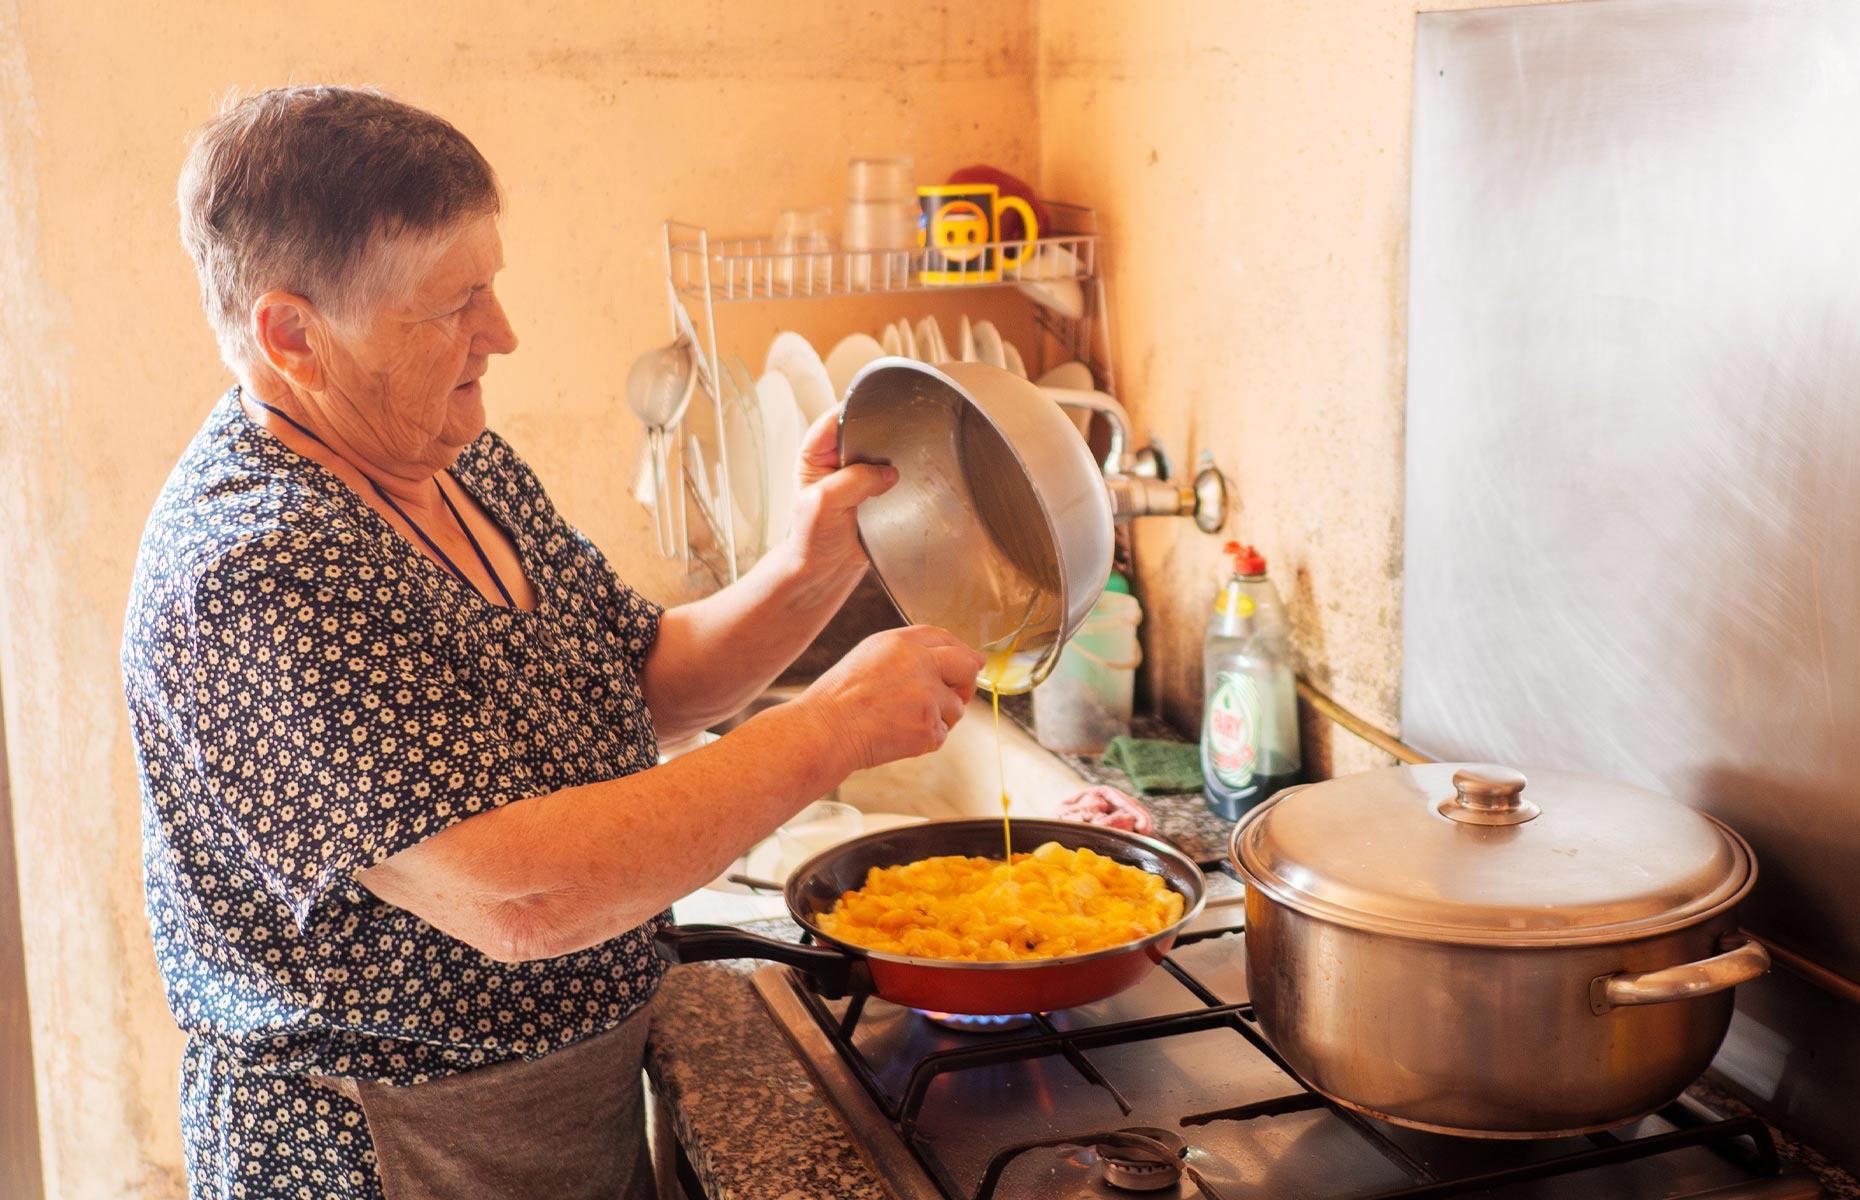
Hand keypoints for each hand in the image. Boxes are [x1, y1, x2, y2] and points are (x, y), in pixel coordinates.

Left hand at [785, 406, 895, 580]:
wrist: (825, 571)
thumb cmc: (812, 539)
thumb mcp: (823, 504)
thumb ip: (853, 481)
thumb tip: (889, 472)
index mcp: (815, 452)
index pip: (837, 418)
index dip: (857, 412)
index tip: (880, 411)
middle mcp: (839, 458)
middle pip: (865, 431)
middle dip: (882, 435)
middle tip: (898, 441)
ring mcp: (860, 475)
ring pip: (883, 453)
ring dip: (894, 458)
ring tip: (906, 460)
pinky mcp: (879, 491)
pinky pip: (895, 476)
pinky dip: (903, 479)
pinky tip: (910, 480)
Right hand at [799, 626, 985, 771]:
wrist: (825, 730)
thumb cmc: (840, 698)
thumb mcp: (870, 655)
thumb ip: (910, 652)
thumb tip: (953, 657)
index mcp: (903, 643)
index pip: (946, 639)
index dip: (959, 652)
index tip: (966, 664)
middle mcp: (920, 663)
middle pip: (968, 665)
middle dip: (967, 681)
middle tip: (956, 693)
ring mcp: (927, 696)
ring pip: (956, 707)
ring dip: (940, 716)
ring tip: (904, 720)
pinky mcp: (928, 726)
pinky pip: (942, 733)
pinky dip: (925, 739)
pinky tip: (898, 734)